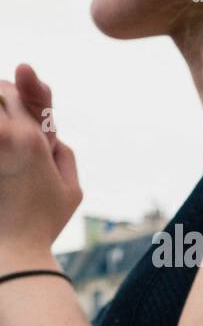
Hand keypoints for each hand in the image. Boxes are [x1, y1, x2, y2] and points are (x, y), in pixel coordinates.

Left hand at [0, 65, 80, 260]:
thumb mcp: (72, 189)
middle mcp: (3, 138)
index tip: (25, 72)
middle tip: (17, 123)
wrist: (9, 253)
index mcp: (30, 140)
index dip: (26, 85)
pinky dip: (5, 146)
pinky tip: (10, 159)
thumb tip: (49, 134)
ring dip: (4, 116)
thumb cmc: (43, 224)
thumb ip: (63, 153)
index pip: (19, 91)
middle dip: (6, 99)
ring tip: (17, 150)